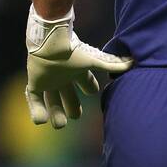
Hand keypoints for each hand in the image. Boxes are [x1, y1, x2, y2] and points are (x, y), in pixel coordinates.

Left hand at [25, 5, 133, 127]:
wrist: (52, 42)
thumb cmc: (73, 50)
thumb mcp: (94, 60)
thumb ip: (113, 64)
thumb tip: (133, 62)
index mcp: (78, 70)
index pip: (86, 83)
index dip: (90, 88)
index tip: (92, 92)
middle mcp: (64, 76)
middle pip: (69, 95)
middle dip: (72, 107)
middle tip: (75, 116)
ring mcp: (49, 79)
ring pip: (52, 99)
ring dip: (55, 113)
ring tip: (60, 125)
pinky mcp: (35, 81)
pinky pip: (34, 98)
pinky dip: (37, 110)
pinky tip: (42, 121)